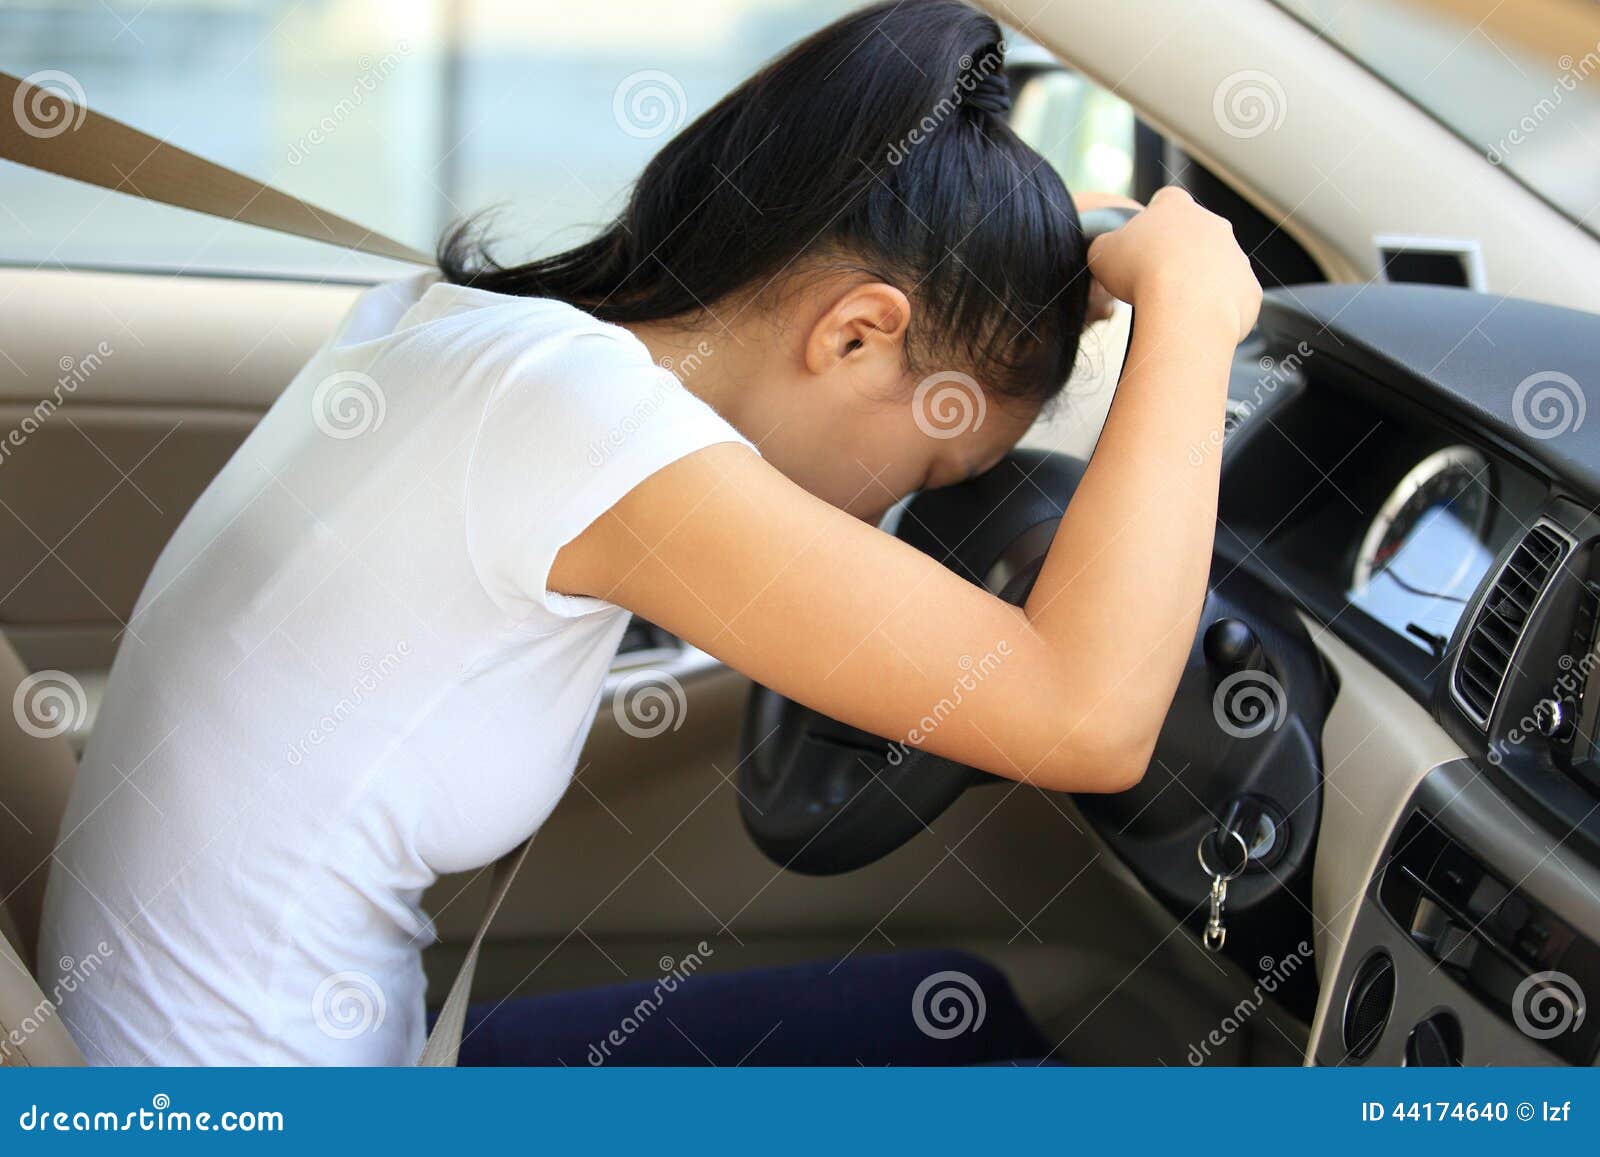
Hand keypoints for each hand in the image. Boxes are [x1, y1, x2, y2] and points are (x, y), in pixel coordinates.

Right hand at [1085, 186, 1261, 342]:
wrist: (1184, 309)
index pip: (1166, 201)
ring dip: (1201, 281)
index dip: (1153, 219)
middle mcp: (1213, 225)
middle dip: (1180, 253)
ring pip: (1218, 265)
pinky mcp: (1249, 288)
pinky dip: (1217, 308)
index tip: (1143, 241)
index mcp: (1176, 209)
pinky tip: (1196, 321)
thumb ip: (1105, 244)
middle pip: (1197, 233)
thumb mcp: (1101, 252)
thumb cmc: (1141, 275)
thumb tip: (1108, 250)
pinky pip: (1232, 297)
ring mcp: (1236, 256)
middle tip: (1157, 278)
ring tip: (1176, 306)